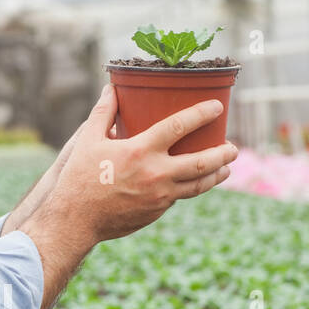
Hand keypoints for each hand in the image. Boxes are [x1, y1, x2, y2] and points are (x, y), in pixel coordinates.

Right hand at [43, 84, 238, 244]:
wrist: (75, 220)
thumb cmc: (79, 178)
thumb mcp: (87, 140)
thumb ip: (103, 112)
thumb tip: (110, 88)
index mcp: (141, 150)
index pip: (180, 126)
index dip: (202, 114)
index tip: (217, 108)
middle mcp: (156, 174)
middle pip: (203, 161)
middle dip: (223, 152)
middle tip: (233, 146)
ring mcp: (160, 197)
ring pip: (198, 185)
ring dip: (216, 175)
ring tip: (226, 168)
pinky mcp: (156, 212)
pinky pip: (179, 197)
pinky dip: (188, 188)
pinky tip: (191, 183)